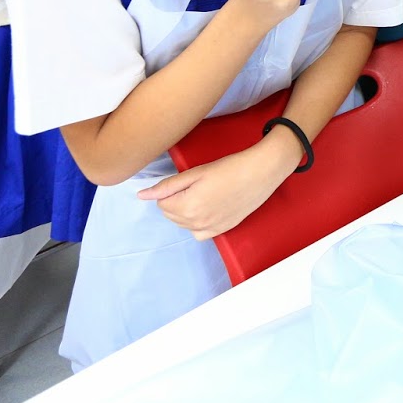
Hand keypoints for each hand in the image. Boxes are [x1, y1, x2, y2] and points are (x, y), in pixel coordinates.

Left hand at [136, 137, 297, 239]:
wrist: (261, 172)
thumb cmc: (230, 167)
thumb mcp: (195, 173)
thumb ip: (167, 186)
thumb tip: (142, 195)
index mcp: (187, 207)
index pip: (161, 204)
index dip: (169, 190)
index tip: (185, 180)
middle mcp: (197, 222)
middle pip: (170, 216)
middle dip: (174, 201)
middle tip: (194, 185)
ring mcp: (211, 228)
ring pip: (183, 225)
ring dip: (185, 212)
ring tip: (201, 194)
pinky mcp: (223, 229)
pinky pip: (199, 234)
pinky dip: (197, 224)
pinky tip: (207, 209)